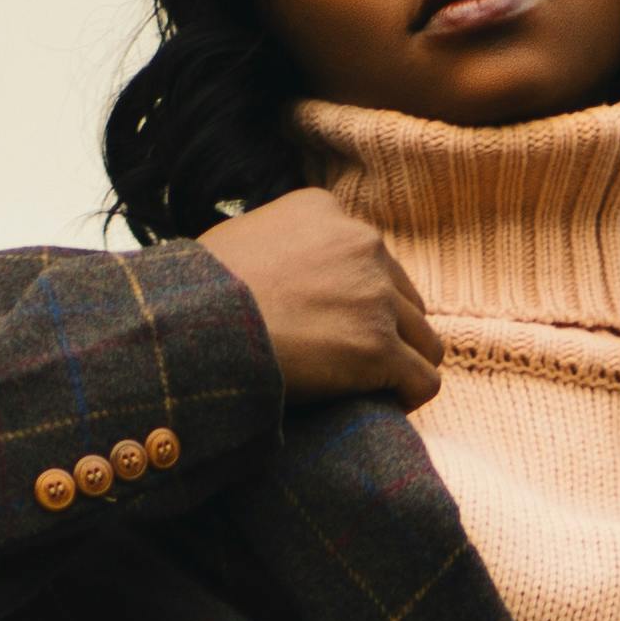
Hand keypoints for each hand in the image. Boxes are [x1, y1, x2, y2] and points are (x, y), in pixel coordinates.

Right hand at [200, 187, 442, 408]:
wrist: (195, 327)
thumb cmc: (197, 293)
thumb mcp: (236, 239)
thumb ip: (273, 244)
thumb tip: (269, 271)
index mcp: (325, 211)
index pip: (369, 257)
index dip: (359, 298)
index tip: (336, 327)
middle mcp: (361, 244)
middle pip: (403, 297)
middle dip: (387, 330)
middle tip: (354, 364)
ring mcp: (374, 296)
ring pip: (423, 339)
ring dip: (402, 366)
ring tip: (372, 391)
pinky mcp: (379, 347)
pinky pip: (423, 381)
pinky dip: (408, 398)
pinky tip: (385, 408)